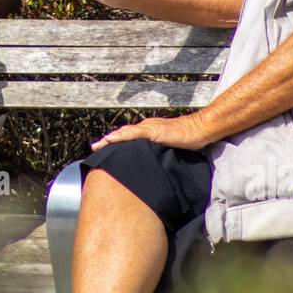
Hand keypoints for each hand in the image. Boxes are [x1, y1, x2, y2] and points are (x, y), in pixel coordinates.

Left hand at [90, 114, 211, 151]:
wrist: (199, 131)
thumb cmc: (188, 139)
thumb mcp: (170, 147)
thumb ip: (160, 152)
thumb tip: (154, 166)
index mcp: (150, 131)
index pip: (129, 137)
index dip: (116, 142)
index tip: (104, 149)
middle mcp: (147, 127)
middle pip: (123, 134)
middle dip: (108, 142)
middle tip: (94, 149)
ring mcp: (149, 128)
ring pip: (125, 133)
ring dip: (110, 139)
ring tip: (97, 145)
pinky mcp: (154, 130)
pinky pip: (134, 133)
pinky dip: (122, 136)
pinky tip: (111, 139)